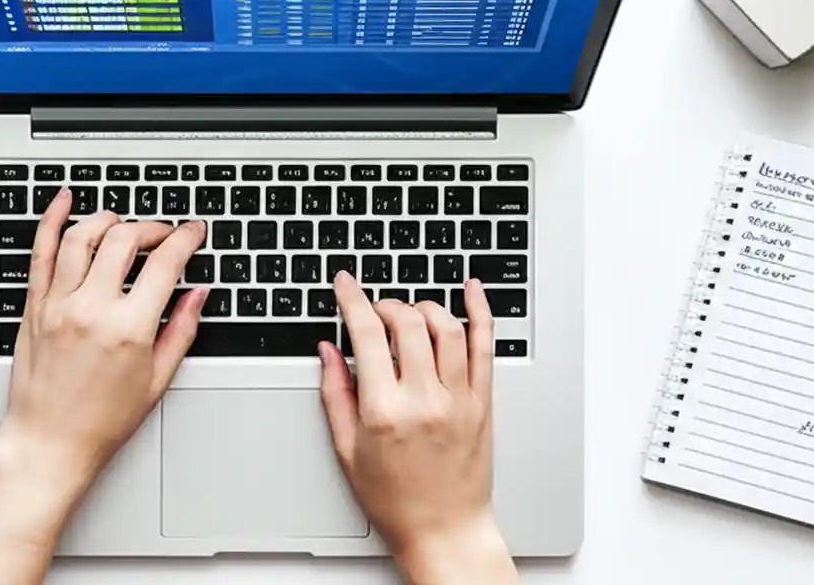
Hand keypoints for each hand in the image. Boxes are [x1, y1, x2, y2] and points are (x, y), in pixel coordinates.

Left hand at [0, 190, 206, 584]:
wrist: (48, 443)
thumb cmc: (100, 422)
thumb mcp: (157, 379)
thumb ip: (181, 329)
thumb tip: (198, 293)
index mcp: (129, 329)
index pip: (164, 263)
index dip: (185, 238)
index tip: (193, 232)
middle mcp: (92, 310)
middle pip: (124, 240)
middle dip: (151, 227)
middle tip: (163, 233)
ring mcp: (58, 305)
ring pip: (82, 236)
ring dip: (108, 219)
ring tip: (122, 222)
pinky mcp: (34, 307)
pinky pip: (41, 252)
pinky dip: (52, 220)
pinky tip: (63, 202)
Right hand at [318, 273, 515, 584]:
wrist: (444, 530)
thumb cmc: (395, 500)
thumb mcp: (347, 450)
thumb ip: (334, 393)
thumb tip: (327, 350)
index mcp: (384, 412)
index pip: (367, 335)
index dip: (353, 299)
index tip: (346, 283)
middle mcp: (424, 400)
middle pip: (407, 323)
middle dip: (386, 304)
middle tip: (376, 309)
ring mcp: (458, 399)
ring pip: (446, 326)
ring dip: (424, 307)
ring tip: (410, 312)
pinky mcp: (482, 402)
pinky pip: (485, 345)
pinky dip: (480, 311)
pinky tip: (471, 291)